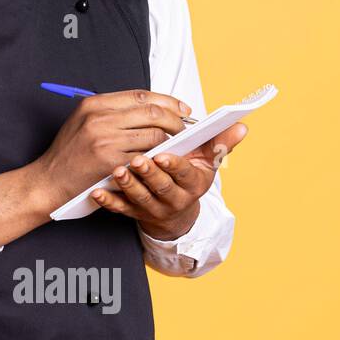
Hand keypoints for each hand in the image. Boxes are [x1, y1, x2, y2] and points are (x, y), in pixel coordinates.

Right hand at [33, 89, 196, 206]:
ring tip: (174, 147)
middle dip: (176, 120)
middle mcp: (99, 118)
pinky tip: (162, 161)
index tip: (182, 109)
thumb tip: (150, 109)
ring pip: (154, 133)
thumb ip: (112, 113)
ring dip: (169, 141)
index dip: (167, 101)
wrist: (49, 181)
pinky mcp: (110, 162)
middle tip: (185, 129)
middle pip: (152, 111)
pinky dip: (159, 158)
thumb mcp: (83, 123)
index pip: (141, 96)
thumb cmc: (68, 154)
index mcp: (93, 105)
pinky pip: (147, 156)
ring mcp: (105, 140)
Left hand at [91, 122, 248, 237]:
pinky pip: (120, 209)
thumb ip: (220, 143)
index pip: (185, 174)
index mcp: (194, 184)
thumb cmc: (187, 178)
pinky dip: (109, 201)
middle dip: (150, 174)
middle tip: (137, 160)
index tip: (163, 155)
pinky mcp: (134, 213)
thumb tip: (241, 126)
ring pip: (140, 198)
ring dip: (129, 185)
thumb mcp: (207, 162)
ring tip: (118, 171)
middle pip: (161, 187)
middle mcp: (174, 199)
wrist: (173, 210)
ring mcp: (153, 207)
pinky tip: (98, 192)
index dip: (175, 165)